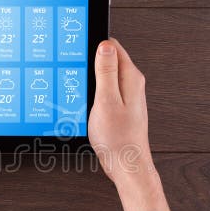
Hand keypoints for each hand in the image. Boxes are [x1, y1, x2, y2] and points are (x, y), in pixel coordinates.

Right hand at [89, 39, 170, 210]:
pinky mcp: (121, 107)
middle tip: (77, 77)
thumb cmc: (118, 139)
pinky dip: (94, 94)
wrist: (126, 165)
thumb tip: (104, 45)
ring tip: (81, 93)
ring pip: (106, 76)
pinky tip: (87, 105)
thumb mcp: (106, 100)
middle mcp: (132, 84)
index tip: (79, 54)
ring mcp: (128, 96)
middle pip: (108, 59)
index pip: (112, 46)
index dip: (93, 46)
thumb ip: (105, 71)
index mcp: (130, 77)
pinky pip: (106, 91)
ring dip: (91, 80)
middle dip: (91, 63)